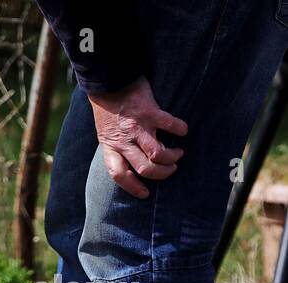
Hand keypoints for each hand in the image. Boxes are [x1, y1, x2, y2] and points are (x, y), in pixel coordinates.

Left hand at [87, 77, 187, 198]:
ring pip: (157, 153)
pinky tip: (183, 130)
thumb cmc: (108, 109)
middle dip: (161, 173)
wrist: (108, 82)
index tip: (145, 193)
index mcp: (110, 147)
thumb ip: (117, 146)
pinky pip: (170, 125)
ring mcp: (137, 127)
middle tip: (171, 168)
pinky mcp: (150, 112)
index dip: (132, 187)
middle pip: (144, 168)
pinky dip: (180, 129)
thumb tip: (132, 161)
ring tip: (178, 153)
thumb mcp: (106, 133)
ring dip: (171, 157)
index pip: (119, 174)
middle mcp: (123, 140)